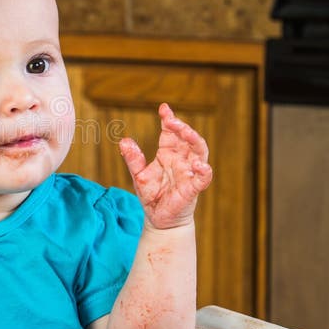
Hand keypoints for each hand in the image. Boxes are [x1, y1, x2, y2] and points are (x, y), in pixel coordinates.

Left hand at [119, 103, 211, 229]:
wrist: (158, 219)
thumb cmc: (151, 196)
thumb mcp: (138, 176)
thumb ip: (133, 159)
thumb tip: (124, 141)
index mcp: (167, 154)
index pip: (170, 133)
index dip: (169, 120)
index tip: (164, 108)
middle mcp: (181, 160)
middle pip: (186, 138)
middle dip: (181, 127)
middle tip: (171, 121)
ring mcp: (189, 172)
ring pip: (199, 151)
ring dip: (194, 141)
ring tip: (186, 133)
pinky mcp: (193, 188)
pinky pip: (203, 177)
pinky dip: (204, 170)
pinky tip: (198, 165)